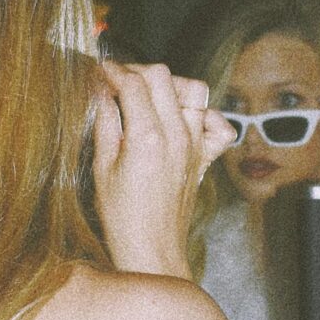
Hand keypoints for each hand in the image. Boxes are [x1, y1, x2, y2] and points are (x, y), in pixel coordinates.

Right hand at [93, 63, 235, 276]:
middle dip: (138, 71)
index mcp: (145, 138)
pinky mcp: (204, 157)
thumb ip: (104, 123)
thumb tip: (101, 93)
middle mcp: (176, 136)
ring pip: (194, 89)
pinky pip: (218, 123)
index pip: (132, 83)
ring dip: (170, 84)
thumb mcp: (102, 167)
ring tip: (150, 94)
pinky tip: (183, 118)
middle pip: (163, 76)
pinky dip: (204, 114)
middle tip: (119, 81)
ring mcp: (194, 144)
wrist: (152, 249)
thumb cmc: (123, 218)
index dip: (113, 71)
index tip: (101, 71)